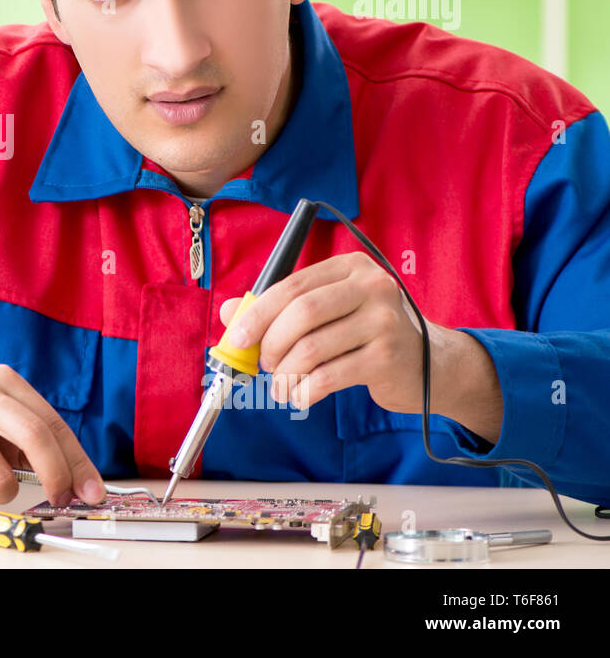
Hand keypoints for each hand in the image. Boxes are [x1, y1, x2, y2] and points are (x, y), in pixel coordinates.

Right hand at [0, 364, 105, 506]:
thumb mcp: (1, 422)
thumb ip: (36, 444)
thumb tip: (79, 484)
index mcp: (3, 380)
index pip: (52, 423)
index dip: (77, 462)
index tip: (91, 491)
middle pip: (34, 436)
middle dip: (56, 476)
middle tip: (60, 499)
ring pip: (0, 477)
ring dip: (0, 491)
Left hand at [217, 251, 474, 418]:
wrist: (431, 364)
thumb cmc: (368, 334)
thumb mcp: (328, 312)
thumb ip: (279, 309)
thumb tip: (230, 313)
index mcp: (351, 268)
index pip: (293, 285)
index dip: (258, 312)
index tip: (237, 337)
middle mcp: (373, 287)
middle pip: (302, 313)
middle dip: (271, 342)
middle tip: (262, 363)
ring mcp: (385, 322)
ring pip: (312, 348)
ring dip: (285, 372)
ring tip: (281, 384)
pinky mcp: (389, 358)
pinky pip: (329, 376)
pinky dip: (305, 390)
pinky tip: (300, 395)